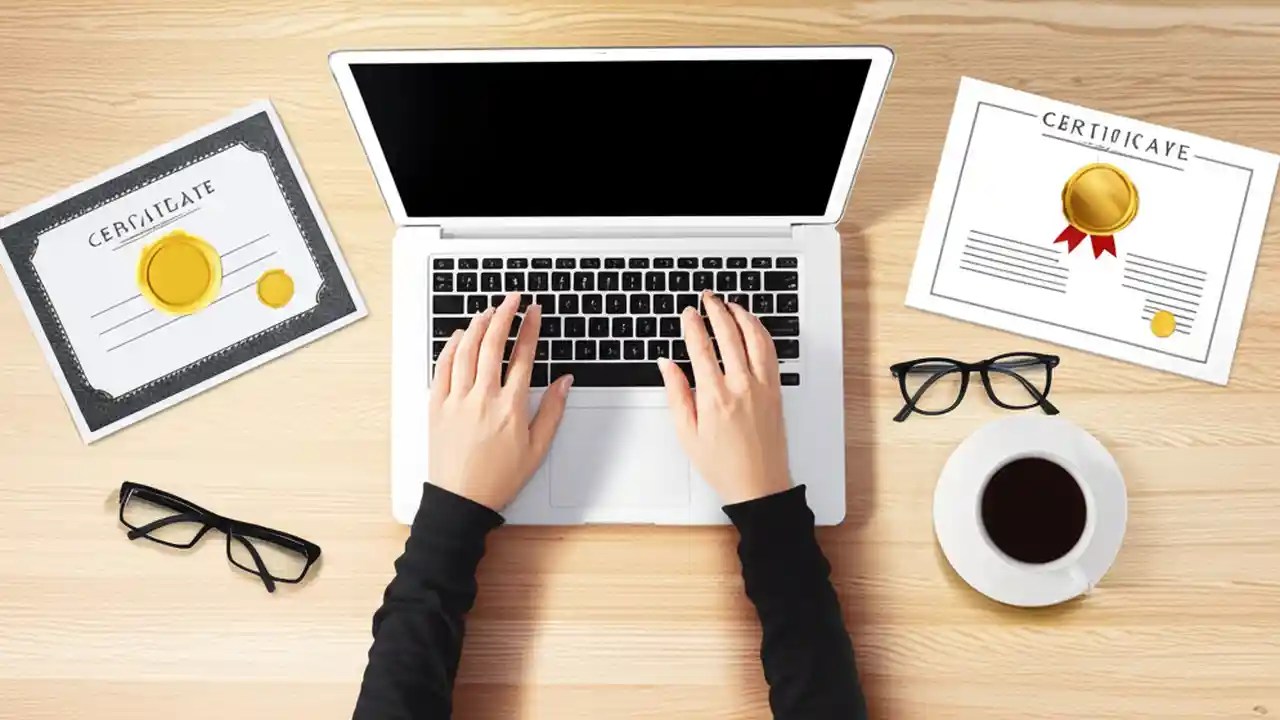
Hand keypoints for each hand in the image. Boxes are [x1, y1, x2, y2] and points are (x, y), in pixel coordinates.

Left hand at [429, 293, 573, 510]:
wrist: (461, 500)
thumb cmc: (499, 478)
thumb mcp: (537, 448)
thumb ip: (552, 410)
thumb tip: (564, 382)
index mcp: (510, 408)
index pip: (523, 356)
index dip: (530, 329)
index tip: (534, 312)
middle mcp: (482, 398)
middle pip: (493, 344)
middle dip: (504, 314)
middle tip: (512, 299)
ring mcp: (457, 400)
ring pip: (466, 350)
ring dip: (477, 325)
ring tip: (488, 311)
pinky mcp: (436, 406)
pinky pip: (442, 367)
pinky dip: (451, 347)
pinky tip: (459, 336)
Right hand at [658, 291, 791, 504]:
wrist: (759, 486)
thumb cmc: (723, 466)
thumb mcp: (687, 433)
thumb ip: (676, 393)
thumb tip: (667, 364)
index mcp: (714, 398)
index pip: (700, 348)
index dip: (692, 324)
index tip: (687, 313)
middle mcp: (741, 387)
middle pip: (728, 334)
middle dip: (715, 310)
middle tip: (707, 298)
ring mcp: (763, 386)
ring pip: (754, 337)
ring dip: (741, 315)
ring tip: (730, 304)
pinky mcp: (776, 390)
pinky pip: (770, 351)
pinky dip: (761, 332)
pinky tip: (752, 325)